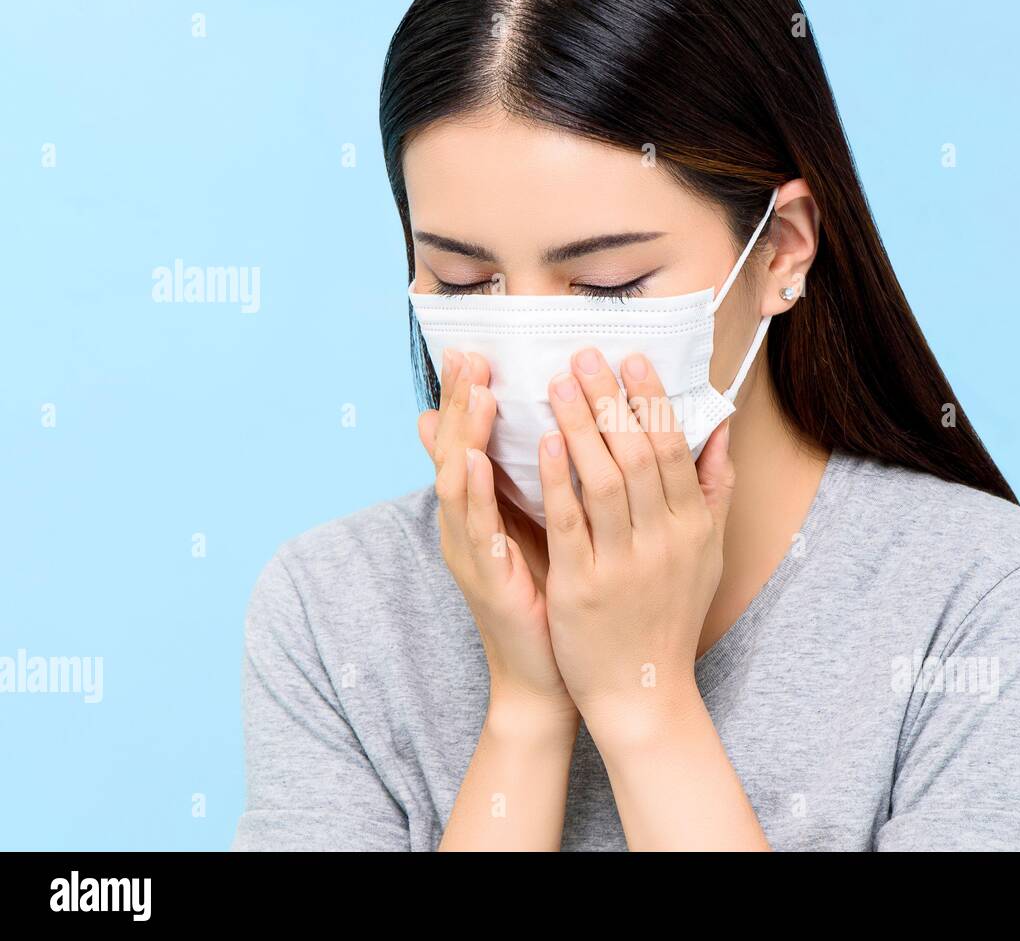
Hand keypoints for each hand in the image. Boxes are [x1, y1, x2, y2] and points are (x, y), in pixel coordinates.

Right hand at [419, 348, 574, 722]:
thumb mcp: (547, 528)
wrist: (548, 676)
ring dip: (466, 433)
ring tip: (476, 389)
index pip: (471, 440)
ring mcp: (471, 553)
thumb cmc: (553, 598)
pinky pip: (476, 530)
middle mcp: (468, 526)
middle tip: (469, 353)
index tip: (477, 347)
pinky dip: (473, 491)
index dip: (470, 395)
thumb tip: (560, 432)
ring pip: (458, 481)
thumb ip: (548, 482)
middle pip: (455, 450)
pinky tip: (476, 459)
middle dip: (462, 400)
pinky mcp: (485, 580)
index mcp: (484, 511)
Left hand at [537, 348, 735, 747]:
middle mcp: (663, 541)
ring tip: (557, 383)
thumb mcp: (707, 554)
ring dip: (581, 426)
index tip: (631, 359)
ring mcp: (622, 564)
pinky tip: (543, 440)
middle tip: (585, 355)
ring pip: (604, 480)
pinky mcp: (582, 586)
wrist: (642, 691)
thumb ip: (712, 488)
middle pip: (639, 455)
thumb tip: (718, 426)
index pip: (675, 450)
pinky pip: (570, 521)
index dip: (652, 401)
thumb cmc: (669, 616)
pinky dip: (557, 478)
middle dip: (611, 400)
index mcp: (693, 528)